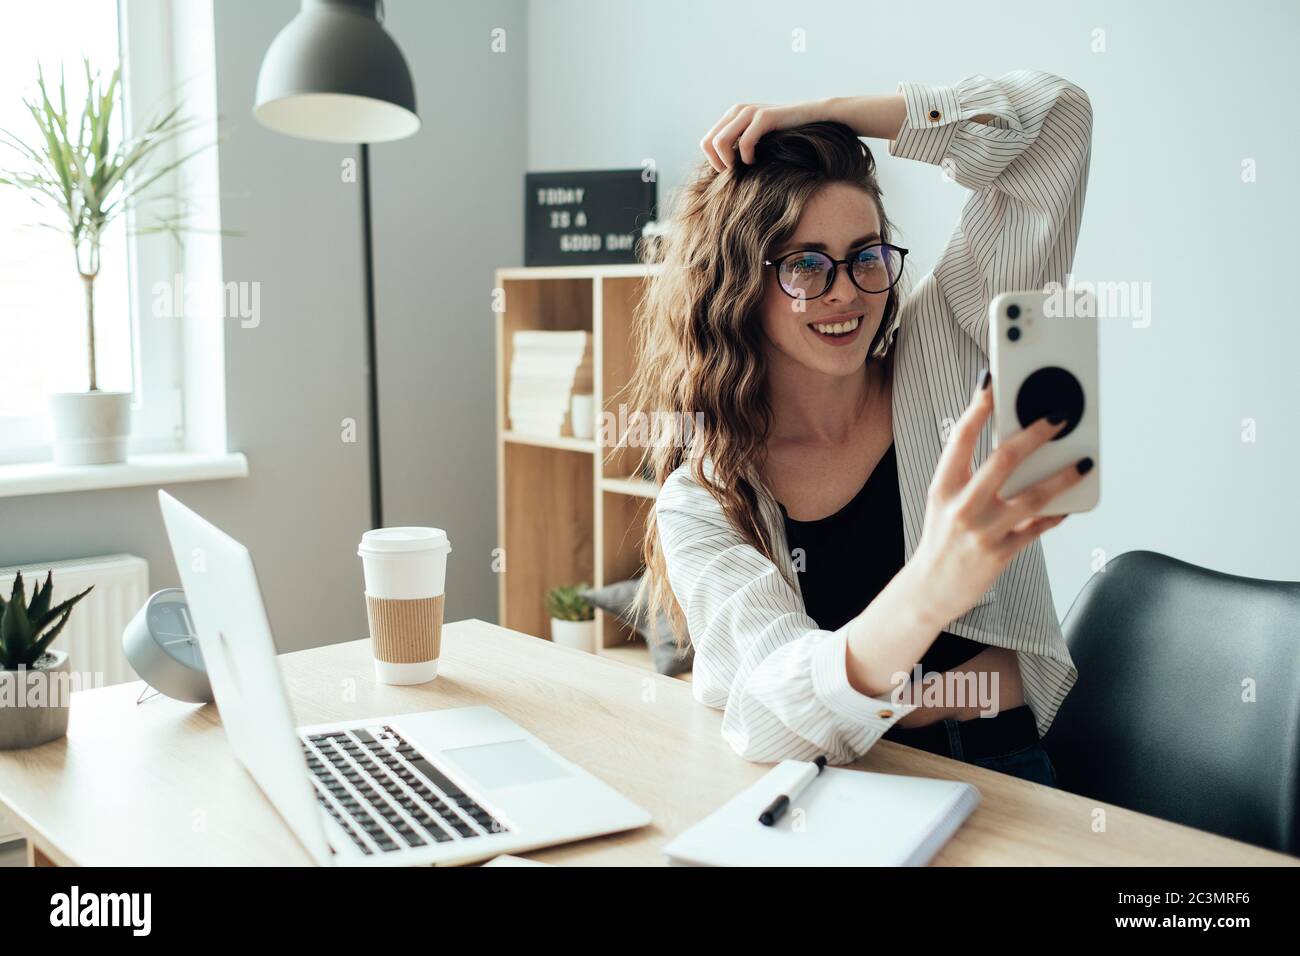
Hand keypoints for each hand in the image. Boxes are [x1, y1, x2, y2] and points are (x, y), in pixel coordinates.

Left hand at [699, 99, 831, 171]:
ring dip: (729, 161)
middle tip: (734, 174)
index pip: (706, 142)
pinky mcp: (764, 116)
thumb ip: (739, 146)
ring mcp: (750, 111)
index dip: (713, 161)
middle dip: (718, 163)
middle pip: (709, 143)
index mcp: (732, 115)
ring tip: (744, 168)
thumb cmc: (785, 134)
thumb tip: (720, 169)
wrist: (813, 116)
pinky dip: (747, 157)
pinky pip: (744, 142)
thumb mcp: (757, 139)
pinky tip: (755, 161)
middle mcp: (737, 110)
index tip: (728, 172)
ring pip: (721, 142)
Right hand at [905, 371, 1090, 627]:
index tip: (994, 382)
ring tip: (1083, 462)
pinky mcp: (1000, 553)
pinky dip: (1056, 514)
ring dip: (1062, 476)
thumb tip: (1007, 439)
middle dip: (1035, 434)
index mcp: (943, 487)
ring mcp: (982, 531)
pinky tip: (1070, 502)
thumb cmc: (941, 538)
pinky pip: (1037, 529)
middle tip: (1059, 417)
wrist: (929, 590)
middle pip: (1003, 461)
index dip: (978, 407)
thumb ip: (968, 472)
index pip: (960, 438)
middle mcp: (961, 507)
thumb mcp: (944, 500)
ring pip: (1031, 497)